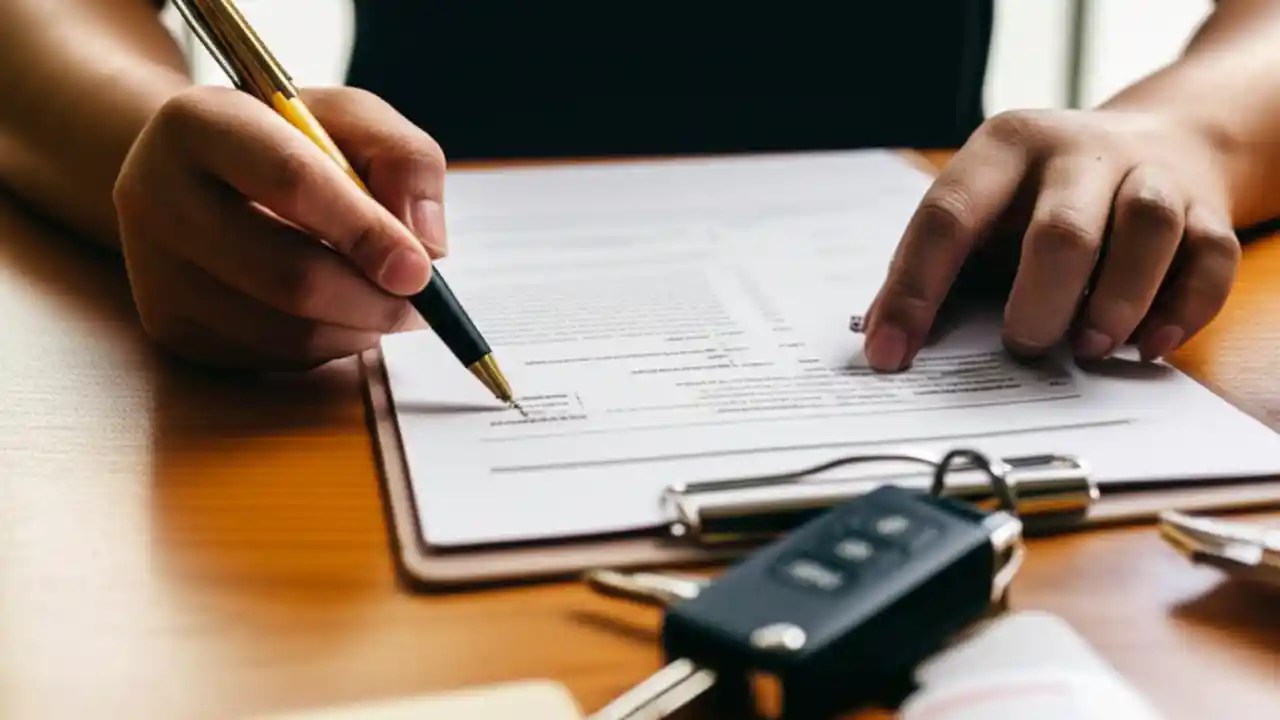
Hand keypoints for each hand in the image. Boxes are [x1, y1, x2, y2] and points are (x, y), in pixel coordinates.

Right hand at [113, 86, 445, 369]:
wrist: (195, 175)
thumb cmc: (285, 141)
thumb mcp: (351, 120)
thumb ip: (405, 160)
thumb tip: (426, 245)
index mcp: (198, 123)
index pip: (292, 180)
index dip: (367, 230)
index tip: (421, 269)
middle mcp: (155, 196)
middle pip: (289, 275)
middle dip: (374, 300)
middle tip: (420, 303)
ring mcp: (156, 271)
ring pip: (287, 330)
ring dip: (358, 327)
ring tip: (382, 299)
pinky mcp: (170, 329)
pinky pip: (274, 358)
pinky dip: (328, 345)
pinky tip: (336, 311)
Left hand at [863, 109, 1240, 370]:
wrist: (1162, 140)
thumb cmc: (1045, 197)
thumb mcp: (984, 212)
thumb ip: (938, 270)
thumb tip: (885, 344)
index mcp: (1003, 148)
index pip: (947, 218)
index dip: (914, 292)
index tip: (890, 354)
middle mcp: (1076, 152)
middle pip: (1060, 232)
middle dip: (1037, 304)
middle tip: (1022, 345)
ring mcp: (1149, 174)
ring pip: (1145, 231)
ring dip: (1115, 304)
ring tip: (1086, 346)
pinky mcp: (1207, 206)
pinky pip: (1208, 259)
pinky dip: (1180, 310)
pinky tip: (1147, 344)